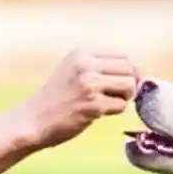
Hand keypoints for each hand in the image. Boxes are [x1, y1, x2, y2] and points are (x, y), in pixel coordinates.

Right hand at [19, 48, 138, 149]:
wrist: (33, 120)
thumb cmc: (56, 99)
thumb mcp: (73, 71)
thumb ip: (99, 67)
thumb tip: (139, 72)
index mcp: (81, 53)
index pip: (122, 55)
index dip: (129, 70)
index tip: (122, 84)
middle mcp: (85, 65)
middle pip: (129, 68)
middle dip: (129, 83)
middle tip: (116, 96)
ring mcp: (89, 84)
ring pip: (129, 85)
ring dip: (123, 97)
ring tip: (106, 103)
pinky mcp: (92, 104)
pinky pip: (120, 105)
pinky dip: (114, 111)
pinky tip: (97, 112)